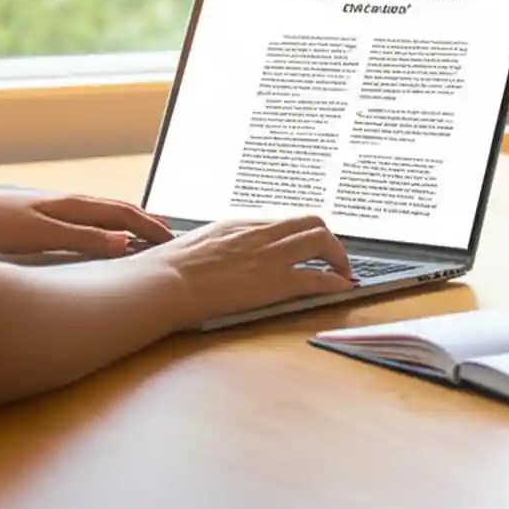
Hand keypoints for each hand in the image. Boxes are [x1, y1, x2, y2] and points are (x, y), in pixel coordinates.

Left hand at [0, 188, 171, 256]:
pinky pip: (86, 219)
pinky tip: (98, 234)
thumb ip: (83, 238)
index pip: (123, 214)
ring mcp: (54, 206)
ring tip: (142, 231)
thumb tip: (125, 242)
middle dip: (144, 220)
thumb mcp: (41, 235)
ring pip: (102, 212)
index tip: (172, 239)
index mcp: (73, 205)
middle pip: (117, 209)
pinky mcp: (41, 215)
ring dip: (126, 222)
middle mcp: (68, 202)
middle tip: (169, 233)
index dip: (149, 227)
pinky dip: (104, 225)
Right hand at [134, 215, 354, 326]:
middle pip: (309, 222)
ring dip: (338, 255)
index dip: (300, 234)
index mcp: (239, 225)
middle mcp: (259, 234)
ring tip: (343, 270)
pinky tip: (342, 287)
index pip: (282, 222)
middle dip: (327, 237)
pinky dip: (334, 281)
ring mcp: (268, 256)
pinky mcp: (273, 282)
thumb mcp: (196, 245)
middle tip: (333, 255)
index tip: (306, 246)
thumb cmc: (169, 269)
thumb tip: (218, 254)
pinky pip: (316, 277)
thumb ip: (216, 246)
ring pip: (319, 240)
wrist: (165, 282)